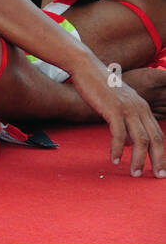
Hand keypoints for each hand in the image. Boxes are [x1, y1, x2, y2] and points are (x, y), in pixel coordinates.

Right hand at [68, 55, 164, 176]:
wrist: (85, 67)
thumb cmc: (99, 85)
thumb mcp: (119, 102)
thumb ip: (128, 120)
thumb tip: (130, 142)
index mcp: (143, 107)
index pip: (158, 134)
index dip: (161, 153)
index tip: (160, 168)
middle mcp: (139, 108)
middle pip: (155, 139)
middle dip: (157, 160)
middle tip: (156, 176)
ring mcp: (127, 108)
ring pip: (140, 140)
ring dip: (138, 160)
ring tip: (134, 173)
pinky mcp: (113, 109)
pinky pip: (119, 135)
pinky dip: (118, 150)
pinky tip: (115, 159)